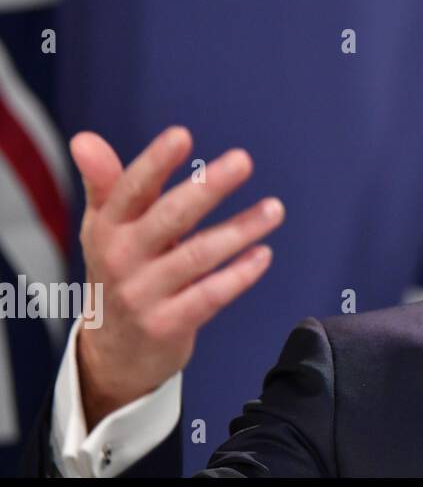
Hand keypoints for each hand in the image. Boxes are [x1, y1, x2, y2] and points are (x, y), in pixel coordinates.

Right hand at [70, 126, 282, 428]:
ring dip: (240, 229)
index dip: (154, 163)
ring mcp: (143, 294)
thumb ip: (106, 182)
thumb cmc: (118, 272)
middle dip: (206, 188)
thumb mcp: (105, 228)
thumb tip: (84, 139)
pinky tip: (263, 253)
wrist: (113, 352)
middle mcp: (121, 259)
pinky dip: (239, 274)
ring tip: (275, 208)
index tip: (182, 135)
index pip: (130, 190)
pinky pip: (210, 295)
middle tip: (243, 160)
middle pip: (169, 217)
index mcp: (107, 228)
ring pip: (198, 255)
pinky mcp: (167, 325)